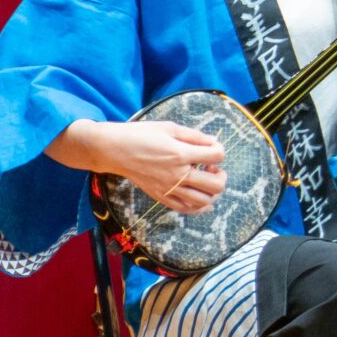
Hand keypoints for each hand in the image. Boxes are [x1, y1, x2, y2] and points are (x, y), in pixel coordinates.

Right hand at [81, 119, 227, 214]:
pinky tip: (201, 199)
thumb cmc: (140, 134)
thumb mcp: (170, 128)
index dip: (219, 150)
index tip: (211, 147)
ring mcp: (168, 188)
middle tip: (212, 167)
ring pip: (203, 201)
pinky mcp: (160, 196)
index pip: (217, 156)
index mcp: (181, 154)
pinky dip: (198, 207)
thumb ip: (195, 136)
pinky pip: (184, 209)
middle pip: (215, 185)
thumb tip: (214, 141)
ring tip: (204, 180)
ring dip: (212, 192)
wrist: (114, 149)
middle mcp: (177, 174)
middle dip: (221, 175)